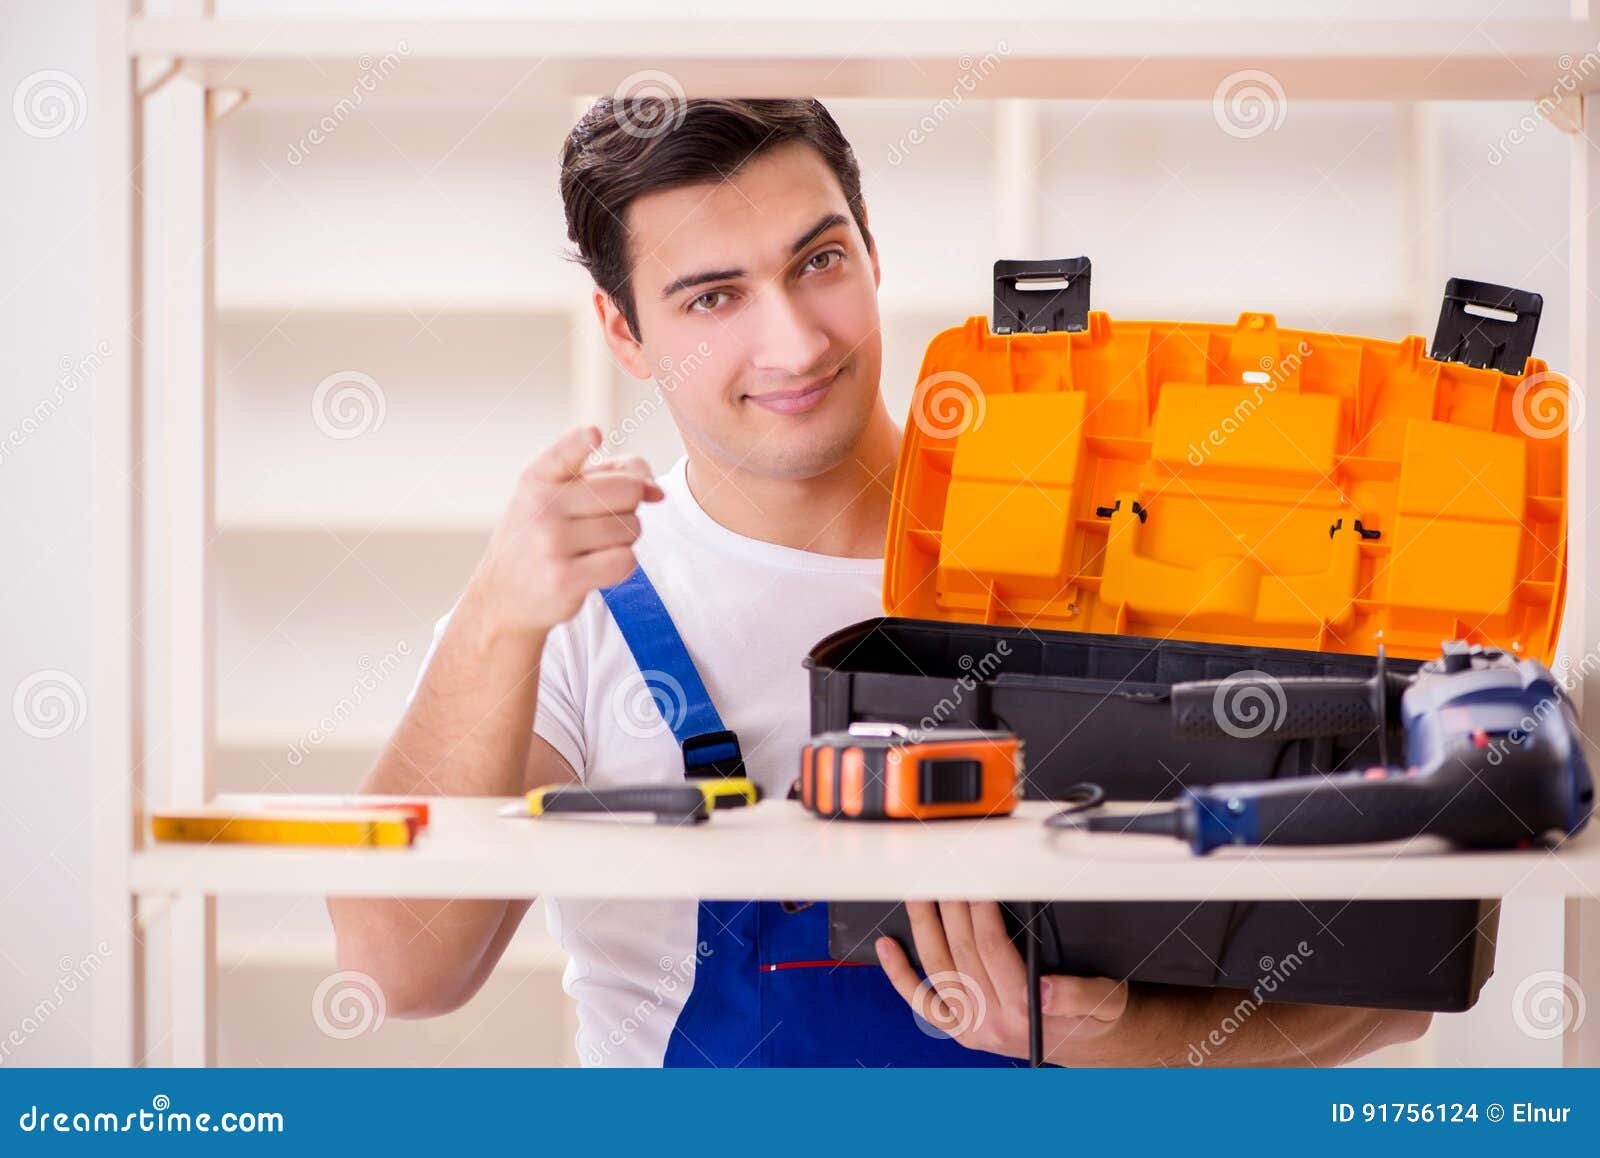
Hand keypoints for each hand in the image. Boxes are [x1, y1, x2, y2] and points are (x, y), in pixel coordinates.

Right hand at [468, 425, 662, 639]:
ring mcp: (551, 543)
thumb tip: (656, 492)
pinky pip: (625, 561)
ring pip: (630, 528)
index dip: (581, 442)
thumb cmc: (545, 536)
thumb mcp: (561, 496)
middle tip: (603, 522)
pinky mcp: (565, 579)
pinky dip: (621, 564)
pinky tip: (596, 567)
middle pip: (627, 491)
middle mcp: (541, 506)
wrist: (504, 595)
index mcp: (538, 479)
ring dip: (624, 539)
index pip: (564, 453)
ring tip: (592, 547)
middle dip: (629, 507)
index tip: (593, 434)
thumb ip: (614, 474)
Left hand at [876, 900, 1140, 1065]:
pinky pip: (922, 1002)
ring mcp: (973, 1027)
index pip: (992, 949)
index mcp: (1026, 1012)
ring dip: (924, 927)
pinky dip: (900, 975)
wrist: (1093, 1047)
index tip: (976, 878)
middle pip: (962, 953)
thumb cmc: (1097, 1015)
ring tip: (919, 893)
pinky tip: (888, 947)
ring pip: (938, 970)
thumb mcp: (1105, 1001)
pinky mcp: (961, 1029)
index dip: (980, 909)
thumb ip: (1078, 994)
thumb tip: (1046, 987)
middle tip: (947, 872)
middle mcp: (993, 1023)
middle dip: (953, 907)